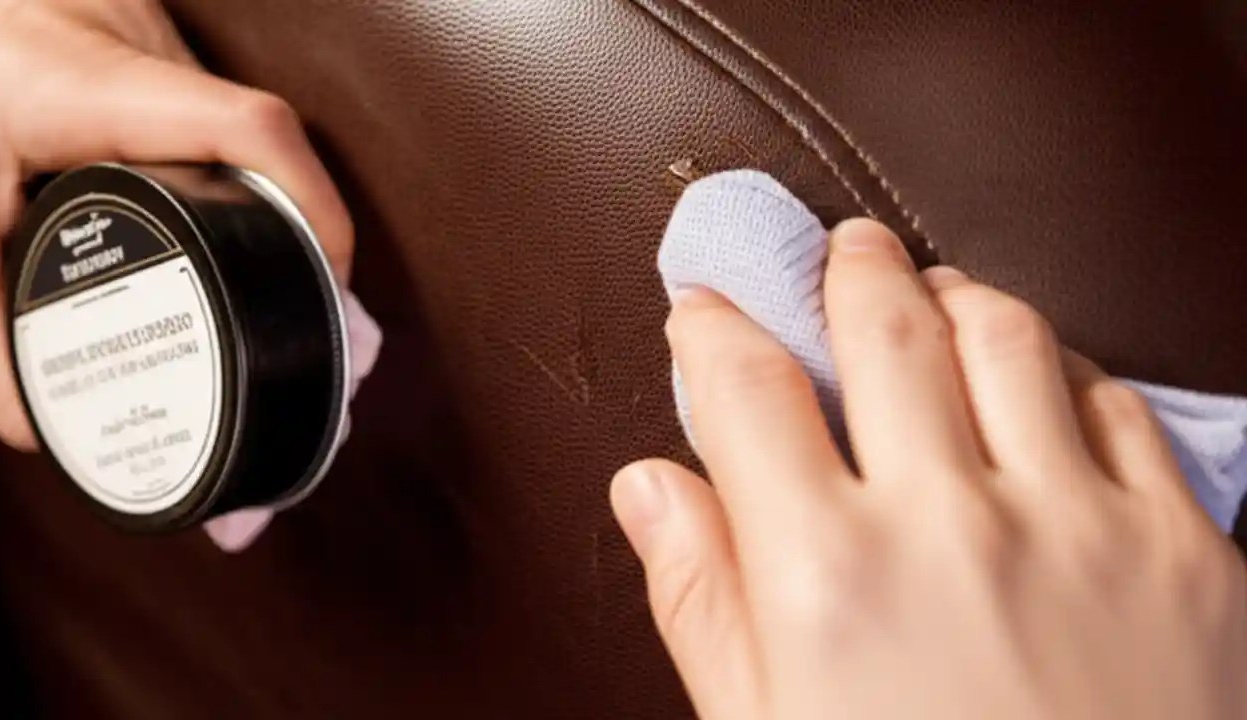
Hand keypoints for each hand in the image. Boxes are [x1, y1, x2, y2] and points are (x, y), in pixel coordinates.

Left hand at [0, 0, 351, 449]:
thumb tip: (37, 426)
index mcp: (89, 90)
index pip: (248, 130)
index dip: (313, 203)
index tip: (330, 278)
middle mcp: (141, 59)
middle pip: (267, 150)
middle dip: (304, 234)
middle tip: (315, 315)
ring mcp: (157, 51)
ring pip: (251, 140)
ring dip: (275, 208)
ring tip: (287, 285)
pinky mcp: (157, 57)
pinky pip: (223, 129)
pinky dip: (238, 183)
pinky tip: (234, 229)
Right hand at [612, 218, 1246, 718]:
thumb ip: (703, 603)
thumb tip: (650, 488)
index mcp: (825, 578)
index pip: (745, 390)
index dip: (713, 328)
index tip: (705, 308)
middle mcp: (950, 525)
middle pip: (882, 328)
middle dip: (846, 268)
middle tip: (836, 248)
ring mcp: (1078, 527)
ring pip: (1006, 335)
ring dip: (956, 293)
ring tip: (935, 290)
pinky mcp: (1185, 552)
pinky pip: (1121, 406)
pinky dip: (1069, 370)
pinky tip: (1043, 381)